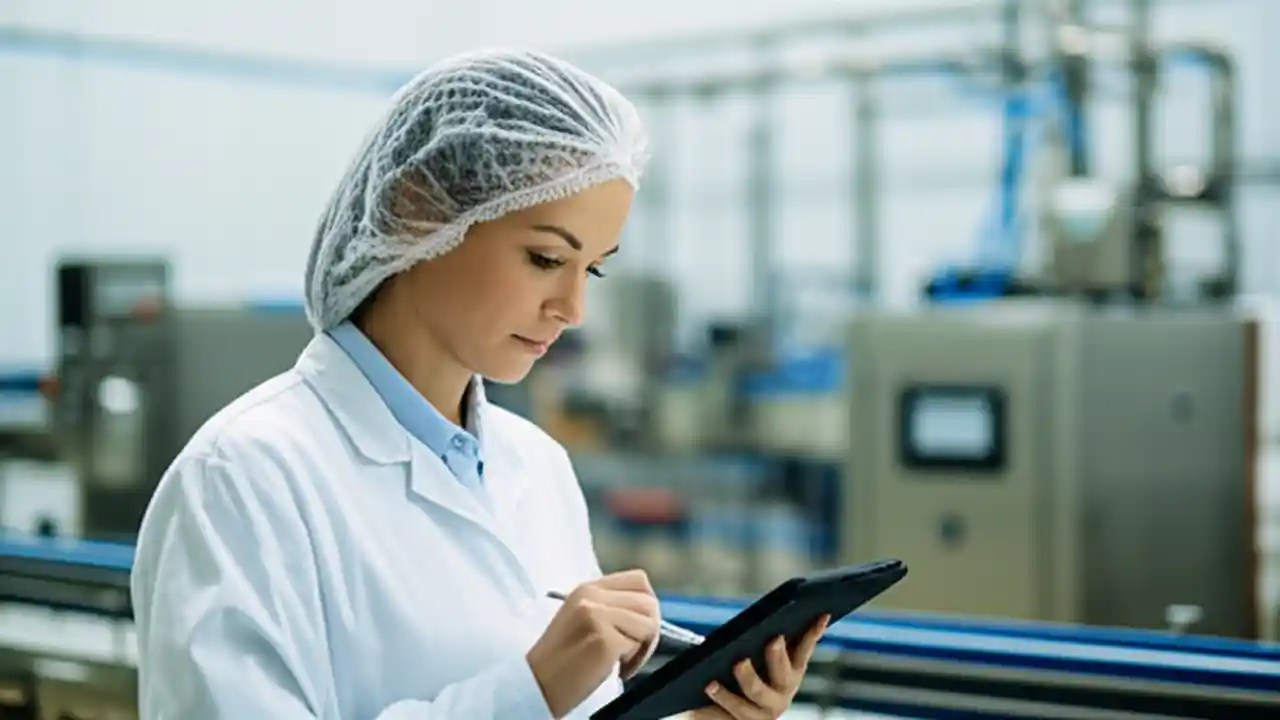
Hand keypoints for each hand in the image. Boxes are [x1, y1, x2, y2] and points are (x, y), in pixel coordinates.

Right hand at [526, 570, 660, 717]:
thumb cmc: (562, 659)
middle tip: (632, 651)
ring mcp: (597, 616)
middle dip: (649, 630)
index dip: (646, 606)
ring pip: (649, 623)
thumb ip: (611, 606)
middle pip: (649, 603)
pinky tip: (613, 669)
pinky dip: (632, 662)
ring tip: (620, 660)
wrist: (536, 684)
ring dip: (642, 647)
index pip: (639, 581)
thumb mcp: (583, 618)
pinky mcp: (603, 640)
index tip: (637, 629)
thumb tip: (649, 610)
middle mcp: (592, 597)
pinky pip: (637, 646)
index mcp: (588, 589)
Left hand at [687, 614, 829, 719]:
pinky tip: (710, 685)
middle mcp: (783, 693)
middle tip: (772, 640)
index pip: (804, 649)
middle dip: (778, 656)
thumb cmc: (731, 670)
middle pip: (783, 674)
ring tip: (733, 665)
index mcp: (790, 672)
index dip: (813, 633)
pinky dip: (722, 697)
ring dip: (747, 678)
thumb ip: (756, 639)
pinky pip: (733, 712)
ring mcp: (765, 712)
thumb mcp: (747, 652)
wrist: (710, 707)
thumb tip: (761, 618)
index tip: (820, 615)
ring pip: (758, 694)